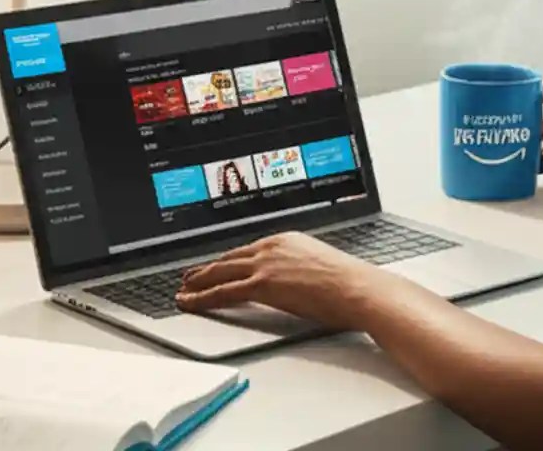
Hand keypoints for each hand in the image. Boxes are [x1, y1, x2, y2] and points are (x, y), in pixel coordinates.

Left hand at [176, 232, 395, 329]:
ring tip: (184, 290)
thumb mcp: (321, 267)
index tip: (220, 265)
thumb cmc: (350, 284)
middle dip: (208, 269)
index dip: (230, 260)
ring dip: (198, 282)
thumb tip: (297, 284)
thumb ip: (301, 270)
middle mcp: (272, 246)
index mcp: (287, 239)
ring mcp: (265, 264)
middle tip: (191, 276)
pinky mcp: (262, 284)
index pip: (249, 250)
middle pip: (230, 258)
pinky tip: (191, 302)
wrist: (358, 288)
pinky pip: (223, 291)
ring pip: (221, 272)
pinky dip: (202, 298)